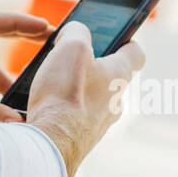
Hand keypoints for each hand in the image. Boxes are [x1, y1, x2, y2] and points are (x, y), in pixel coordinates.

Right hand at [25, 21, 144, 176]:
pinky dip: (61, 106)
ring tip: (48, 81)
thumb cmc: (66, 95)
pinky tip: (42, 104)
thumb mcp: (72, 47)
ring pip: (90, 97)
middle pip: (109, 76)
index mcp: (120, 75)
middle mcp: (115, 102)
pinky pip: (74, 115)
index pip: (136, 52)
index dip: (124, 38)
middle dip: (90, 64)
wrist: (51, 145)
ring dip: (73, 86)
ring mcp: (98, 123)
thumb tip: (75, 31)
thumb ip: (76, 31)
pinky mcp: (80, 138)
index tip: (111, 34)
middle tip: (66, 56)